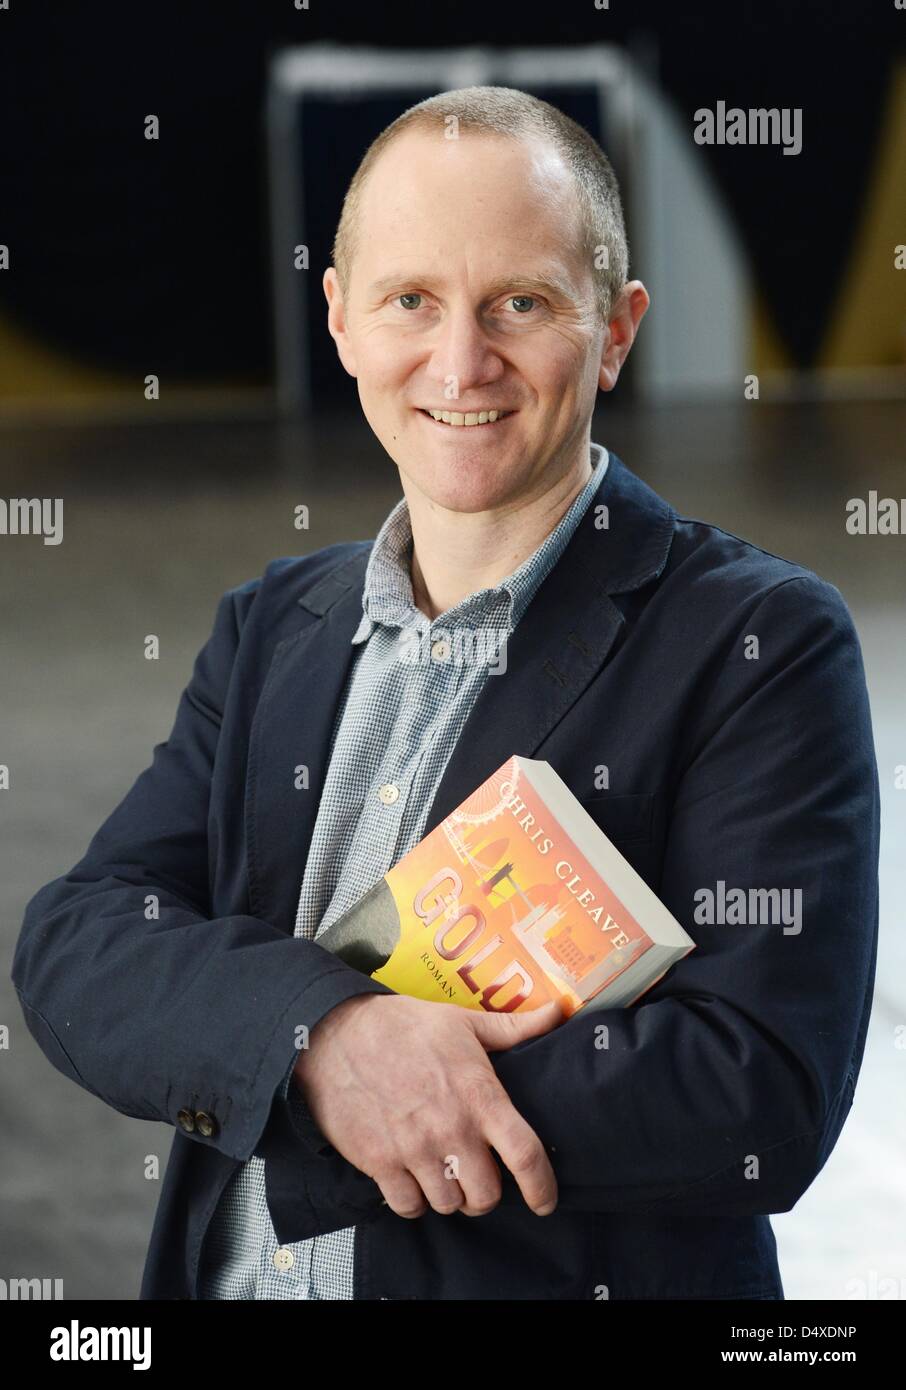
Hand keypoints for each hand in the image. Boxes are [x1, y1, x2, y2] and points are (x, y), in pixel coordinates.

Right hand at [292, 993, 565, 1219]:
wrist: (337, 1034)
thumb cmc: (405, 1026)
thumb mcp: (463, 1022)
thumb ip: (514, 1027)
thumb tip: (559, 1011)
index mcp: (479, 1096)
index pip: (525, 1155)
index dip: (542, 1187)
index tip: (545, 1201)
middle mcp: (451, 1130)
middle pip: (487, 1195)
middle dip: (487, 1193)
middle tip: (478, 1177)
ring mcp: (414, 1150)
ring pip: (449, 1204)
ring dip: (450, 1195)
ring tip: (444, 1173)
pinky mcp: (380, 1163)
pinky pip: (408, 1207)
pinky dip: (414, 1201)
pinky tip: (413, 1180)